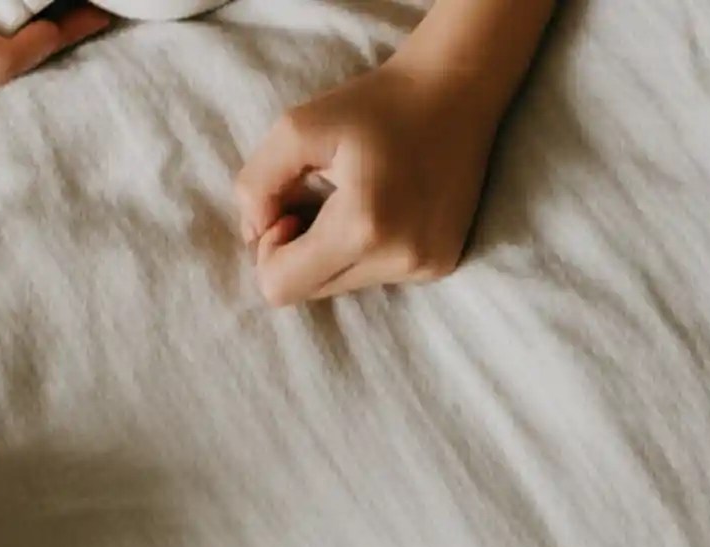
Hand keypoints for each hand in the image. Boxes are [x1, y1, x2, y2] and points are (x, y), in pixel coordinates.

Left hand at [234, 63, 504, 305]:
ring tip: (354, 200)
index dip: (270, 250)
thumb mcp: (296, 128)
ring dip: (332, 250)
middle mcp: (400, 260)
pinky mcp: (441, 264)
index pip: (281, 287)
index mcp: (363, 229)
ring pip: (343, 286)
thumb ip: (256, 185)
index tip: (291, 206)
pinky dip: (365, 250)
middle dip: (299, 252)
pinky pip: (377, 276)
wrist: (456, 91)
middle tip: (318, 200)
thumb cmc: (374, 104)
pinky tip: (383, 208)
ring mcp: (425, 267)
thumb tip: (253, 234)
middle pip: (310, 292)